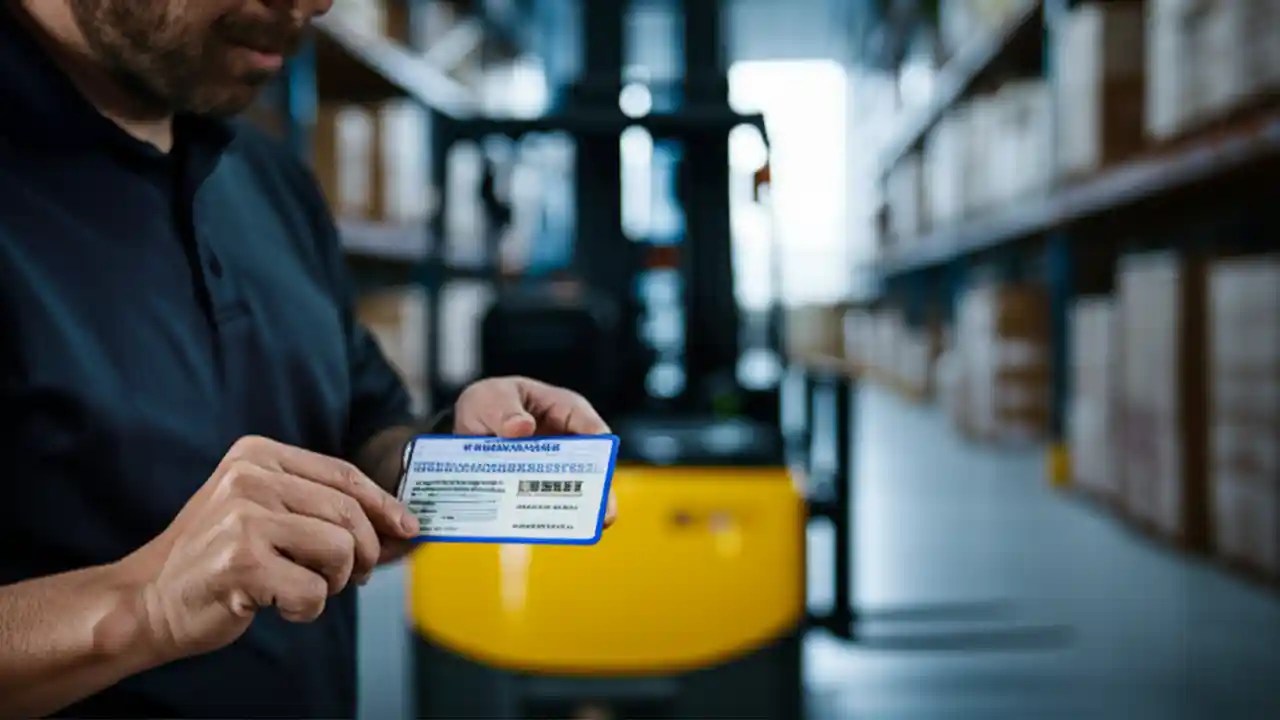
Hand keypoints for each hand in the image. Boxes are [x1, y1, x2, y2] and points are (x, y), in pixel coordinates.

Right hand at [115, 436, 418, 661]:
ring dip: (335, 581)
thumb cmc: (218, 560)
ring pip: (339, 549)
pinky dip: (307, 608)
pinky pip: (313, 590)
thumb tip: (402, 528)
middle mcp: (250, 478)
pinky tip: (279, 605)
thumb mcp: (267, 514)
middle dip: (364, 552)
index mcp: (258, 454)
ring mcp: (243, 517)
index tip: (408, 528)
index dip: (384, 505)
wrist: (148, 600)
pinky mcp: (241, 561)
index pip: (344, 475)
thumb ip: (325, 511)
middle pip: (348, 513)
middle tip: (353, 576)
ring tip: (306, 587)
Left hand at [454, 377, 616, 526]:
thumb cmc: (489, 401)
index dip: (600, 448)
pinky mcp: (539, 484)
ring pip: (575, 488)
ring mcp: (556, 466)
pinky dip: (548, 515)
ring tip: (583, 530)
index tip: (601, 468)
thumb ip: (503, 411)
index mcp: (564, 410)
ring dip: (579, 509)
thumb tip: (522, 428)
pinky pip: (548, 501)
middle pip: (592, 465)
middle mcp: (568, 440)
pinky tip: (548, 530)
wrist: (470, 423)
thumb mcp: (490, 398)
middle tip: (603, 515)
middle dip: (599, 490)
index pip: (591, 426)